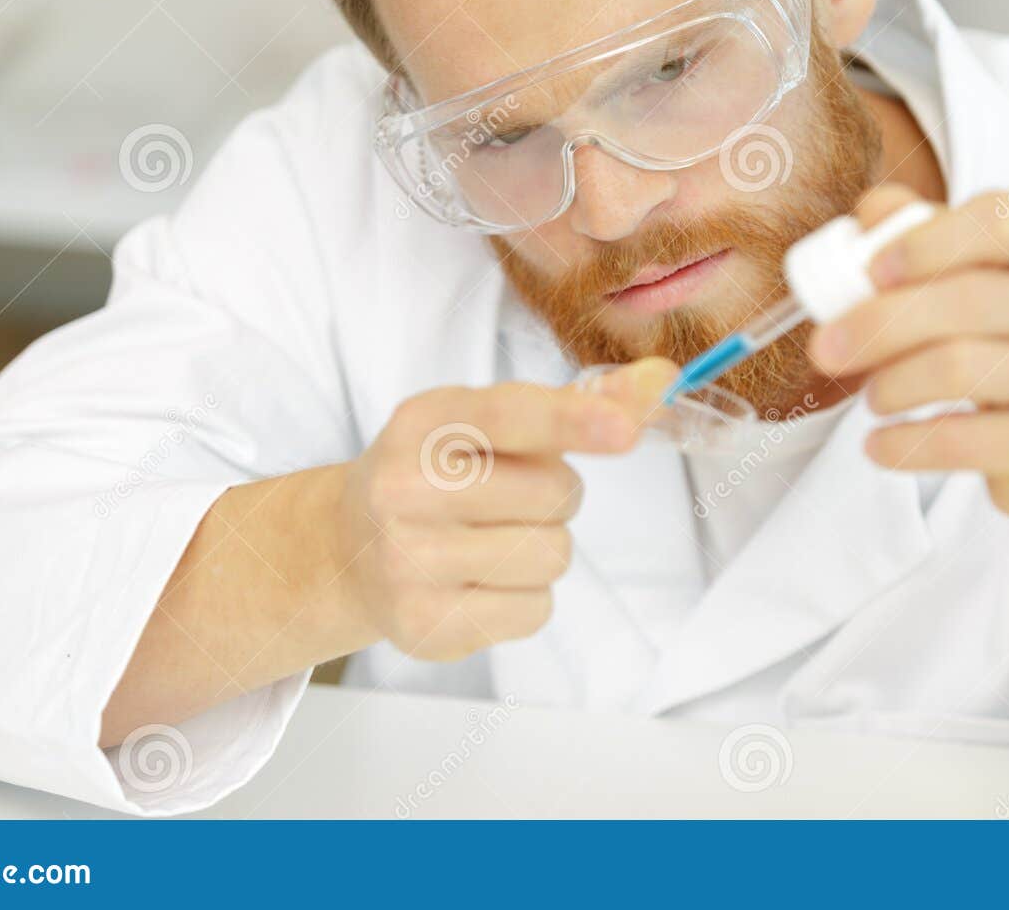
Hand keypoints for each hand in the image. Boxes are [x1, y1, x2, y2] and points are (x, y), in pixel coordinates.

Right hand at [334, 358, 675, 660]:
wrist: (349, 547)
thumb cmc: (437, 473)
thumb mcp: (485, 423)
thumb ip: (572, 404)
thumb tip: (658, 383)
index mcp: (424, 424)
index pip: (507, 415)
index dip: (573, 420)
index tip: (625, 429)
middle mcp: (404, 489)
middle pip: (552, 494)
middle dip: (557, 496)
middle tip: (513, 497)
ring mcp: (407, 563)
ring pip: (551, 556)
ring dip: (544, 548)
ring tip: (495, 539)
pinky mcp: (425, 626)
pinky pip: (534, 611)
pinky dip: (526, 598)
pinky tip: (481, 581)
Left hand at [807, 184, 1008, 533]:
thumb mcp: (991, 286)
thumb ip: (931, 239)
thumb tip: (871, 214)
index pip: (1003, 219)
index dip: (927, 240)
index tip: (869, 270)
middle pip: (969, 298)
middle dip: (878, 323)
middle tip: (825, 349)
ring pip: (960, 368)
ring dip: (889, 384)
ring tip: (872, 397)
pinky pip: (964, 440)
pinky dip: (905, 444)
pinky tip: (879, 446)